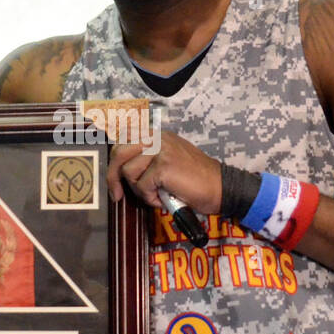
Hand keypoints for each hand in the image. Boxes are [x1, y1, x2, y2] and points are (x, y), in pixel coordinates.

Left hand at [106, 130, 221, 212]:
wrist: (220, 188)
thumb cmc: (195, 181)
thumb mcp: (169, 161)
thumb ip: (148, 159)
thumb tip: (121, 169)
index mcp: (158, 134)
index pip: (124, 136)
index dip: (114, 157)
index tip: (114, 177)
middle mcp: (158, 138)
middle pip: (118, 151)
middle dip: (113, 176)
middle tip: (116, 194)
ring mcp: (161, 150)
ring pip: (128, 171)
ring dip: (139, 190)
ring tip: (157, 195)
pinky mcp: (163, 166)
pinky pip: (141, 186)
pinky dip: (150, 198)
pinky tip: (164, 199)